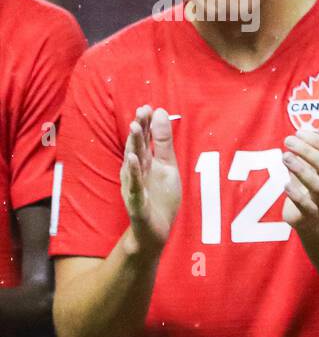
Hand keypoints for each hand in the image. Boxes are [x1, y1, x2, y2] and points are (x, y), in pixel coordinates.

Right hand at [120, 105, 180, 251]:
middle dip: (138, 128)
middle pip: (137, 147)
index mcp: (145, 162)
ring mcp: (134, 186)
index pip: (144, 139)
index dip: (145, 124)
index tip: (148, 106)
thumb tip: (161, 113)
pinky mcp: (136, 202)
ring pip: (133, 163)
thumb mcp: (168, 167)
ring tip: (134, 127)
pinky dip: (133, 173)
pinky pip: (134, 186)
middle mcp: (136, 171)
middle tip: (140, 110)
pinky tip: (132, 160)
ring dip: (133, 145)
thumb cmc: (160, 197)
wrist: (155, 230)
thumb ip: (164, 143)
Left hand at [282, 114, 318, 230]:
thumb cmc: (314, 180)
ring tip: (285, 157)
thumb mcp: (318, 159)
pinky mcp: (309, 215)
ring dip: (301, 169)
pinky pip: (306, 206)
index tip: (298, 133)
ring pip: (318, 185)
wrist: (313, 217)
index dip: (317, 141)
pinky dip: (295, 194)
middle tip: (288, 141)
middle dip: (307, 152)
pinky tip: (285, 184)